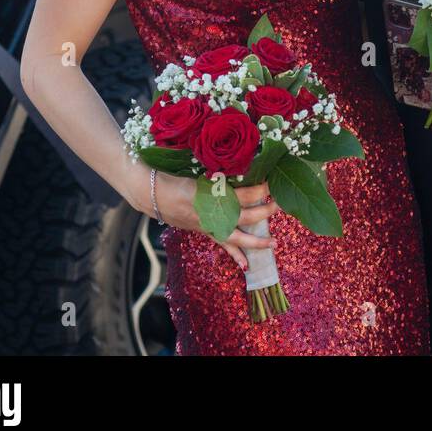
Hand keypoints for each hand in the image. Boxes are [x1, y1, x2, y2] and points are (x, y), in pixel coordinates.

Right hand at [152, 174, 280, 270]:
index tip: (274, 182)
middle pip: (246, 216)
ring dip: (256, 240)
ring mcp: (208, 226)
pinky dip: (235, 255)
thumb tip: (244, 164)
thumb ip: (219, 170)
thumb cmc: (172, 175)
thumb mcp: (196, 169)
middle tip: (281, 204)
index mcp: (210, 197)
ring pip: (237, 236)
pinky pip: (223, 245)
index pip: (243, 195)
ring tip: (274, 243)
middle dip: (266, 211)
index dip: (261, 189)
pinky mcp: (205, 231)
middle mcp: (211, 214)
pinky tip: (246, 266)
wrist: (150, 192)